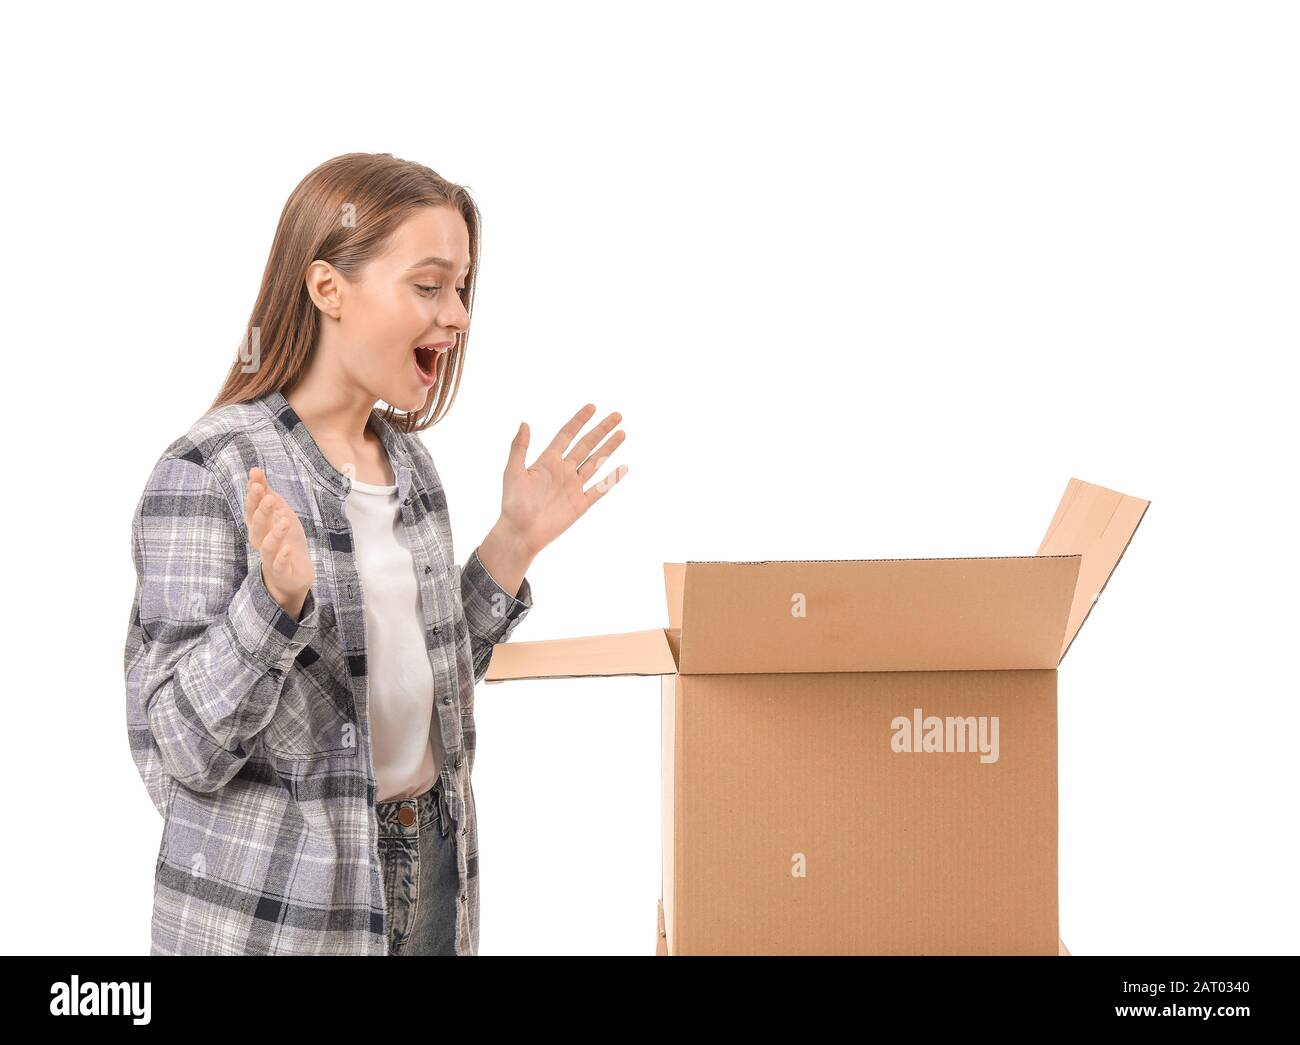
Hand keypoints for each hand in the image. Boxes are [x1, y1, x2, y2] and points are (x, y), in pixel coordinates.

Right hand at [244, 466, 314, 618]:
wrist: (293, 573)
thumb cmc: (284, 538)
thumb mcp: (277, 512)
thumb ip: (265, 492)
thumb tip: (254, 470)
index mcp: (258, 525)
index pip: (252, 508)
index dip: (253, 496)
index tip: (256, 480)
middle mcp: (260, 540)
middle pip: (257, 526)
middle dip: (262, 512)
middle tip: (269, 498)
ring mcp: (270, 556)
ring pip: (267, 545)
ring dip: (275, 533)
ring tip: (285, 520)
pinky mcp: (281, 571)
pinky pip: (279, 564)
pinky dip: (283, 557)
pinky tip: (288, 549)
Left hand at [499, 404, 627, 557]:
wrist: (521, 533)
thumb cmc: (513, 504)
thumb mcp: (512, 472)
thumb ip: (519, 448)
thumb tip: (524, 423)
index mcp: (548, 461)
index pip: (567, 434)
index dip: (579, 420)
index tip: (592, 407)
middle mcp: (563, 471)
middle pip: (586, 445)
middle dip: (601, 430)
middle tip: (617, 415)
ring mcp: (573, 487)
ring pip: (596, 463)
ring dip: (609, 448)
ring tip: (622, 433)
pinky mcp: (580, 504)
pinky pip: (600, 489)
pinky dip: (612, 479)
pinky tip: (623, 468)